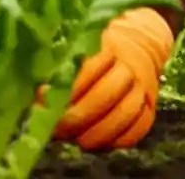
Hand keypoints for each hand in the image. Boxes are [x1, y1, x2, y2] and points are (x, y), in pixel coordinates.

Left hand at [53, 7, 174, 149]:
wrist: (135, 41)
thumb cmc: (92, 45)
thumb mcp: (73, 43)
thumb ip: (55, 62)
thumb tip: (33, 90)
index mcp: (105, 47)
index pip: (86, 70)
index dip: (64, 88)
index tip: (43, 99)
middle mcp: (128, 67)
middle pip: (104, 96)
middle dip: (77, 117)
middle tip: (56, 128)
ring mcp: (142, 87)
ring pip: (124, 113)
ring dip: (98, 132)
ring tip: (76, 140)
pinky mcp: (151, 104)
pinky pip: (140, 126)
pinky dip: (119, 139)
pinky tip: (98, 142)